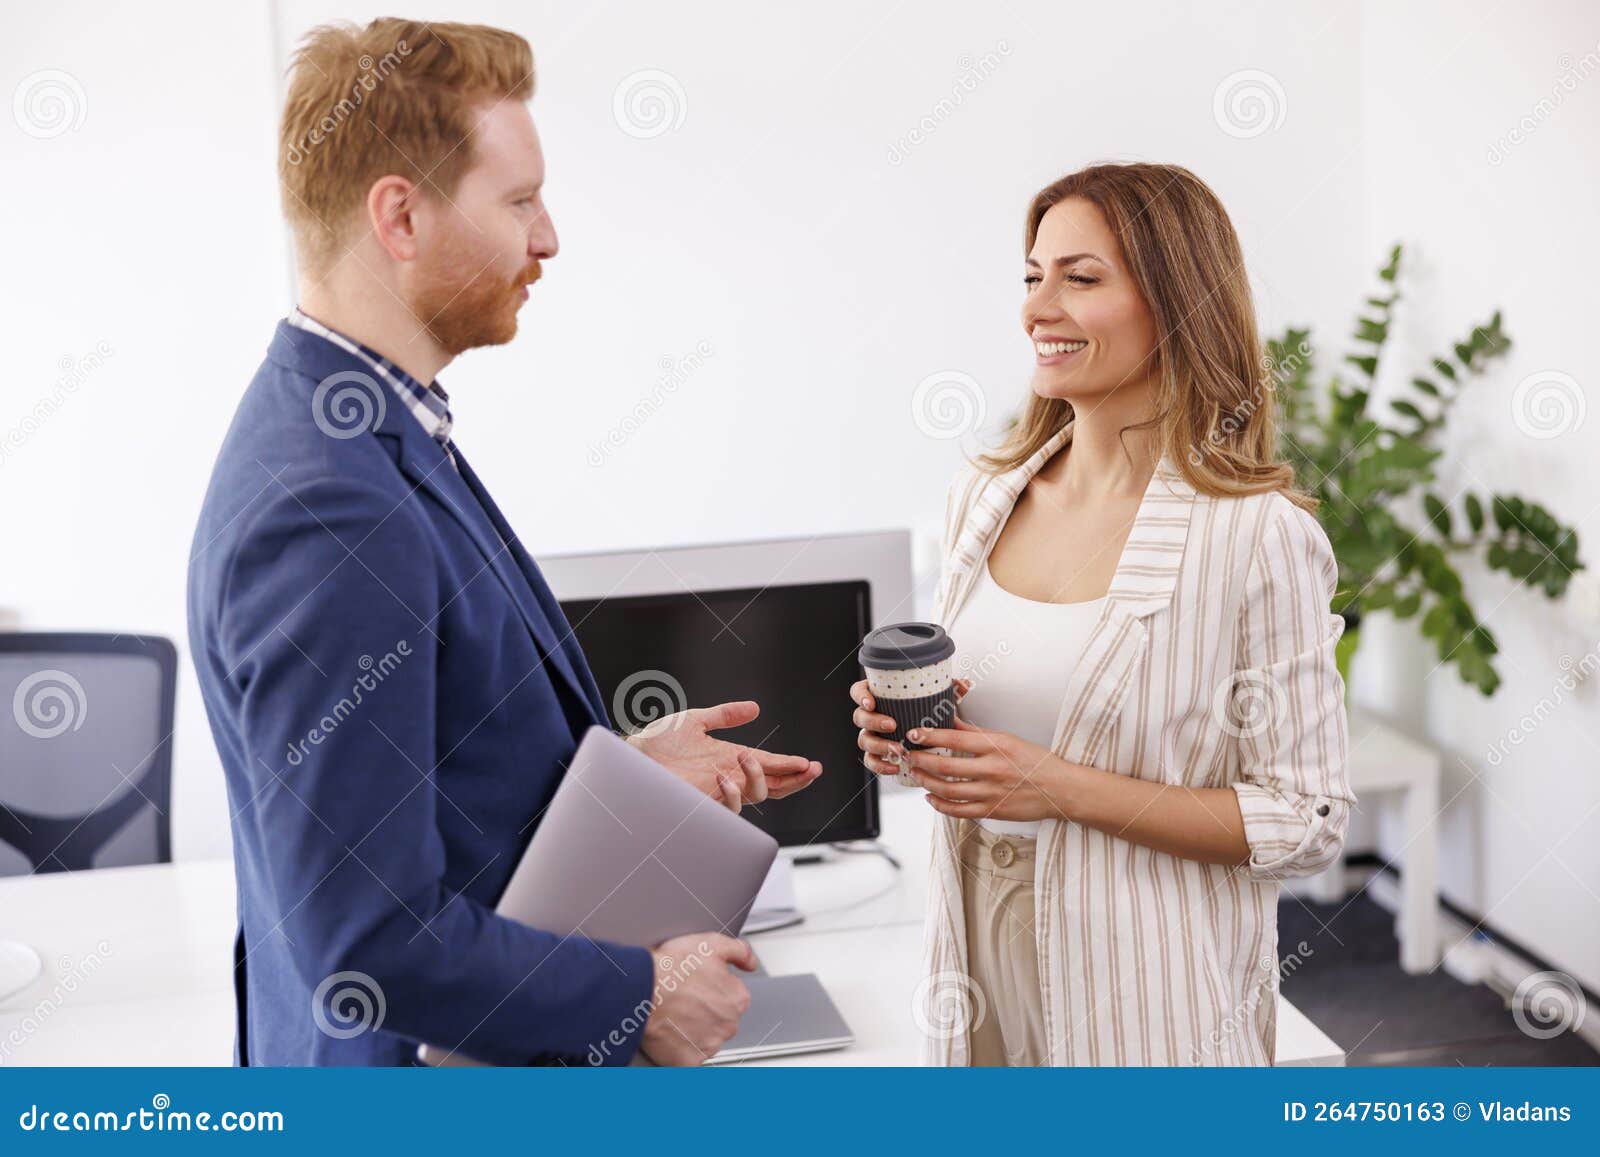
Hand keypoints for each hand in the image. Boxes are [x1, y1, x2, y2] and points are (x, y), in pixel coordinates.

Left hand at [627, 700, 820, 810]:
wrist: (630, 758)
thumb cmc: (658, 743)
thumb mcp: (695, 720)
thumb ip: (725, 715)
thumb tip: (756, 708)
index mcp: (732, 758)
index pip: (770, 765)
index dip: (792, 766)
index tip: (811, 764)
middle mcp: (730, 776)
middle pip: (774, 786)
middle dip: (796, 779)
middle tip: (811, 769)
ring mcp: (718, 791)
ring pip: (757, 795)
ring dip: (761, 776)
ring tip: (749, 757)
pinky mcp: (703, 803)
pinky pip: (728, 807)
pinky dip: (732, 794)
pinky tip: (725, 777)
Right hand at [639, 933, 756, 1065]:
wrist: (640, 990)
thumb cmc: (672, 968)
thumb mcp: (712, 943)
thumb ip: (740, 951)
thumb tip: (752, 963)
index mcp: (737, 999)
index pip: (733, 997)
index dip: (713, 988)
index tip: (697, 985)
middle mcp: (728, 1025)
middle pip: (721, 1020)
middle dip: (705, 1012)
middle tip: (683, 999)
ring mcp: (708, 1046)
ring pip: (705, 1039)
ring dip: (693, 1031)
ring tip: (673, 1014)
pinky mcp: (688, 1062)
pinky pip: (687, 1058)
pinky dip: (679, 1049)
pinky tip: (668, 1033)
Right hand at [851, 677, 969, 777]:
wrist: (932, 737)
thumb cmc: (928, 712)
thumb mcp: (938, 699)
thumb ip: (949, 689)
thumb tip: (966, 684)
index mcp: (879, 696)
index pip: (858, 691)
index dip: (860, 696)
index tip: (872, 702)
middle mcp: (872, 715)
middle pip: (860, 717)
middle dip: (874, 721)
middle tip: (892, 725)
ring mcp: (872, 735)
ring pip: (864, 740)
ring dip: (879, 746)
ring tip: (899, 750)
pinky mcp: (878, 754)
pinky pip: (871, 761)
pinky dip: (881, 765)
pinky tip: (895, 767)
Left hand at [899, 715, 1075, 820]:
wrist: (1060, 789)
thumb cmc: (1036, 761)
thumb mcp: (1008, 739)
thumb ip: (977, 734)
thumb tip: (951, 722)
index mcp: (996, 747)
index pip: (954, 740)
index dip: (929, 737)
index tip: (913, 734)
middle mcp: (992, 770)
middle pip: (945, 766)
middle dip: (920, 760)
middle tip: (907, 754)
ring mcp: (991, 793)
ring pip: (947, 789)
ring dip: (926, 781)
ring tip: (916, 773)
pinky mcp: (991, 811)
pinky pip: (958, 810)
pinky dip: (939, 805)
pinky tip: (931, 797)